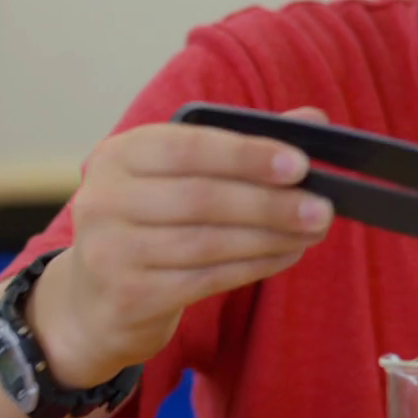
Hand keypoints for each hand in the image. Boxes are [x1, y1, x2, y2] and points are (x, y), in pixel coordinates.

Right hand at [27, 108, 334, 386]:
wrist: (95, 300)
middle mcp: (105, 198)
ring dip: (270, 237)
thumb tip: (313, 118)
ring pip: (208, 242)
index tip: (300, 165)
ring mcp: (110, 250)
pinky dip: (255, 266)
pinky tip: (287, 255)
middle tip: (322, 209)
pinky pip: (206, 279)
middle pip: (202, 198)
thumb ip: (243, 146)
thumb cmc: (154, 222)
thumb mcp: (183, 176)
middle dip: (271, 204)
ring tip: (312, 232)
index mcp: (121, 155)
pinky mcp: (129, 295)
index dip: (246, 156)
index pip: (188, 147)